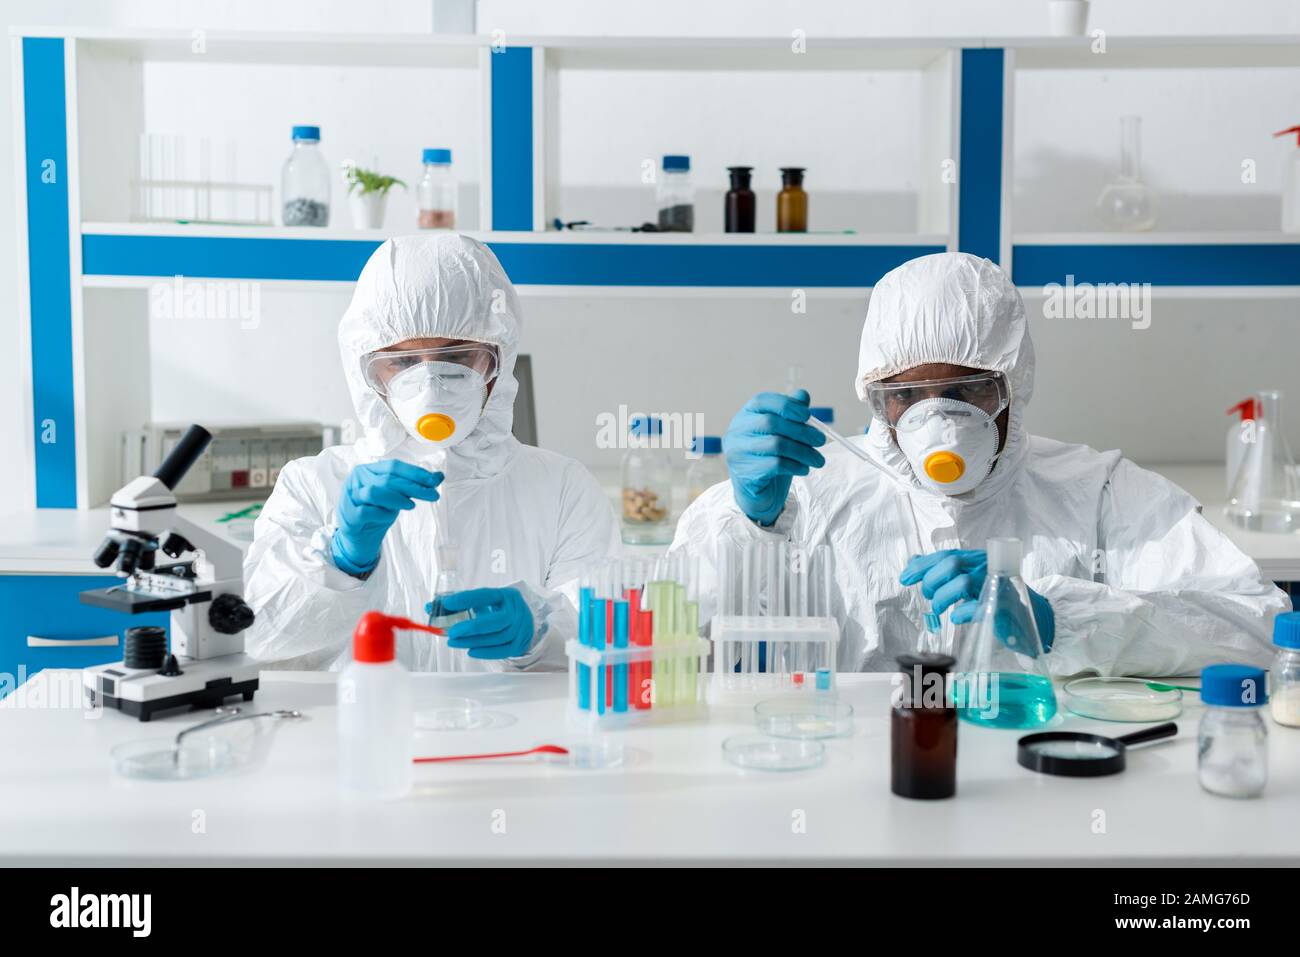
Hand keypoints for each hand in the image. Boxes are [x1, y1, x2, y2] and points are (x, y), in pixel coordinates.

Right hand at [330, 460, 441, 575]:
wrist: (359, 534)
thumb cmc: (377, 510)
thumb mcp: (397, 496)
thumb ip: (414, 485)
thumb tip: (439, 476)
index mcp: (369, 470)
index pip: (393, 466)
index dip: (415, 472)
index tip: (434, 480)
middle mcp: (358, 479)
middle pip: (388, 479)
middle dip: (414, 487)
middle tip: (433, 494)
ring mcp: (351, 496)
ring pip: (375, 492)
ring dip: (396, 498)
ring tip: (412, 505)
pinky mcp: (348, 514)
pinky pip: (366, 511)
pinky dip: (381, 513)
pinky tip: (389, 516)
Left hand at [427, 587, 534, 659]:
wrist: (529, 619)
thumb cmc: (501, 609)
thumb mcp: (486, 601)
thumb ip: (461, 603)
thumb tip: (430, 607)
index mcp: (506, 596)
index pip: (485, 596)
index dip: (466, 599)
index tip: (447, 603)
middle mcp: (515, 612)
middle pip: (494, 622)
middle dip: (471, 628)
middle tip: (452, 632)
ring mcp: (519, 630)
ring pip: (495, 638)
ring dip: (472, 641)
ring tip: (454, 642)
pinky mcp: (518, 645)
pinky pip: (501, 651)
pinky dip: (485, 652)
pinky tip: (470, 651)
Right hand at [723, 389, 825, 525]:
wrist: (758, 493)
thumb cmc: (770, 459)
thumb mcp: (782, 434)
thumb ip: (790, 413)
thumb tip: (803, 395)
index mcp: (745, 416)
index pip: (762, 401)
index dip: (786, 405)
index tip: (807, 415)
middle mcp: (736, 432)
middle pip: (771, 423)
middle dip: (801, 431)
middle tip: (821, 441)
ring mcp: (737, 453)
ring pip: (776, 445)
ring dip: (803, 452)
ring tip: (818, 459)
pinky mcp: (744, 473)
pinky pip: (775, 465)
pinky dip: (795, 466)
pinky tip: (804, 469)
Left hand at [899, 548, 1054, 652]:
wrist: (1033, 614)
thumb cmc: (996, 595)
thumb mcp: (970, 577)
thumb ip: (944, 570)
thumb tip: (915, 562)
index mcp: (977, 559)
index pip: (945, 555)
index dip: (922, 566)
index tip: (905, 578)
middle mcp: (986, 568)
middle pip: (951, 564)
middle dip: (931, 581)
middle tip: (929, 596)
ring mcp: (995, 586)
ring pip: (961, 583)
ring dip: (942, 597)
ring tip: (939, 609)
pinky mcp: (1001, 607)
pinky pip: (975, 607)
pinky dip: (960, 612)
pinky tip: (957, 616)